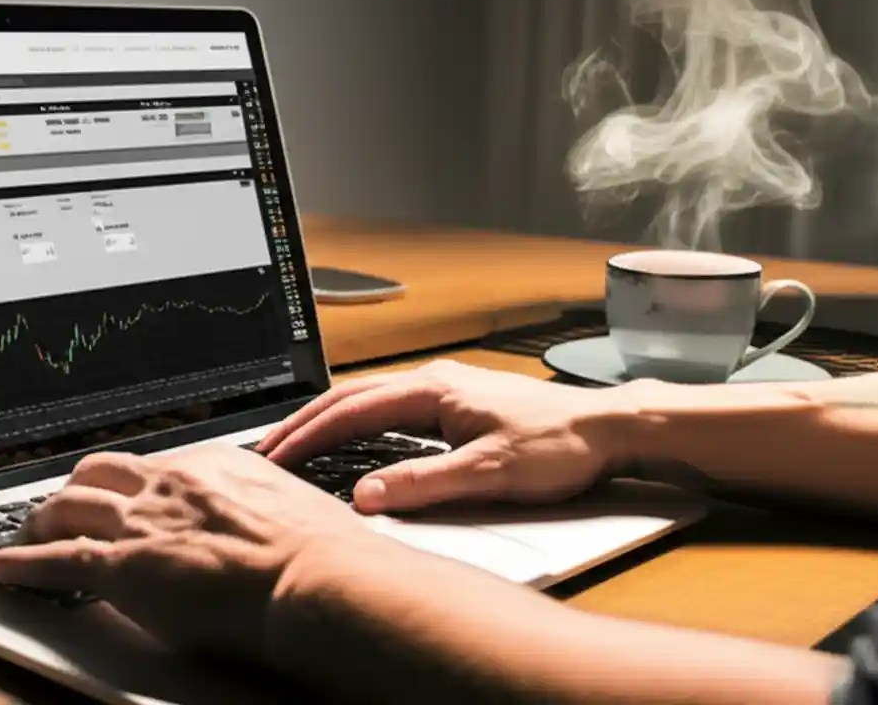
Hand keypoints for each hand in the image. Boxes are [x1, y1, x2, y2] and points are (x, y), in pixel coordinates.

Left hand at [0, 444, 374, 658]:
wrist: (317, 579)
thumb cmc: (320, 554)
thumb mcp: (288, 508)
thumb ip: (256, 507)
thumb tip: (259, 523)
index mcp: (208, 466)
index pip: (146, 466)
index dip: (122, 485)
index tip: (114, 495)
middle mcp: (167, 483)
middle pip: (96, 474)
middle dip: (71, 492)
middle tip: (58, 511)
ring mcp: (142, 522)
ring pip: (66, 507)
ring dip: (38, 522)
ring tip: (21, 538)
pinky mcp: (123, 566)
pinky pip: (52, 559)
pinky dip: (15, 564)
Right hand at [259, 360, 636, 513]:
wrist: (609, 428)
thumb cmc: (558, 444)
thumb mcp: (488, 472)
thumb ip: (424, 484)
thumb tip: (365, 496)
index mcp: (432, 389)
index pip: (351, 412)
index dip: (309, 436)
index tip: (276, 458)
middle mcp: (433, 381)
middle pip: (350, 397)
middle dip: (305, 422)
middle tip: (268, 449)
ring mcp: (445, 389)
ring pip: (369, 400)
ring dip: (329, 421)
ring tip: (297, 444)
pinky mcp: (457, 403)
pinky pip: (391, 409)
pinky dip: (358, 424)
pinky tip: (353, 442)